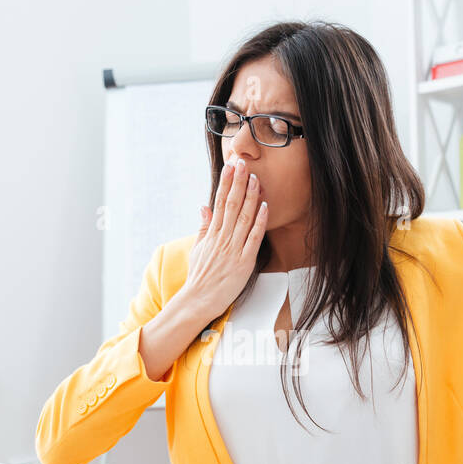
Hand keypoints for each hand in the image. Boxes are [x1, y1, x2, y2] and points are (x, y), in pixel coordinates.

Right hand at [182, 157, 268, 322]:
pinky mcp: (244, 263)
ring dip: (250, 197)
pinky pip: (253, 239)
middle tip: (243, 162)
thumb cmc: (199, 277)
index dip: (226, 183)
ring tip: (255, 178)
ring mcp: (233, 250)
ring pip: (244, 218)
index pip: (219, 202)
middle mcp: (222, 239)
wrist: (198, 301)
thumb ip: (203, 227)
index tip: (230, 166)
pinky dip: (259, 222)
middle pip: (231, 205)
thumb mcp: (197, 249)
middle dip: (238, 182)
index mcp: (212, 234)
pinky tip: (264, 207)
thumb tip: (204, 206)